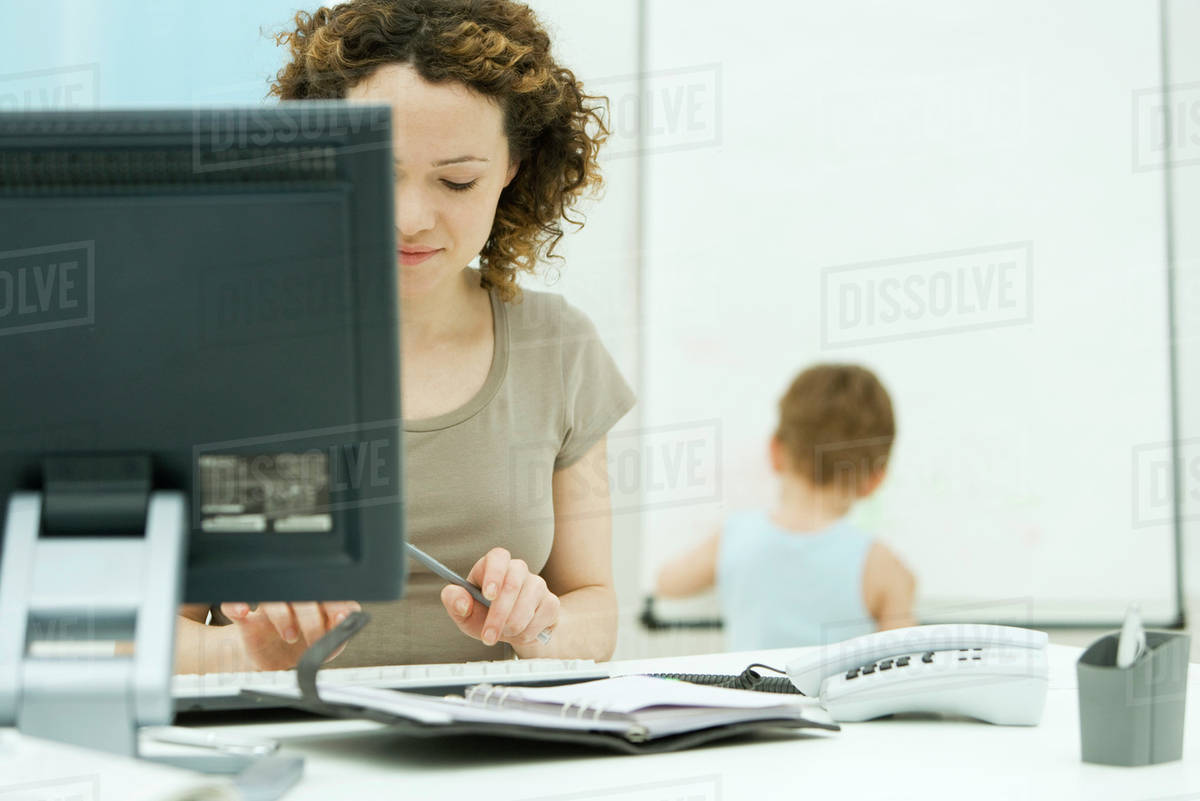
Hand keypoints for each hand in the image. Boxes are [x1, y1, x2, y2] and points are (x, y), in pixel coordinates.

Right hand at [219, 600, 360, 670]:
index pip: (328, 594)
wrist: (272, 660)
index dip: (336, 606)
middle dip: (310, 616)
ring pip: (272, 597)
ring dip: (282, 615)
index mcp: (316, 604)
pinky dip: (236, 605)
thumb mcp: (325, 647)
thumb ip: (338, 635)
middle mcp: (293, 601)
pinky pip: (235, 603)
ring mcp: (269, 607)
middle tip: (314, 637)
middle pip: (301, 594)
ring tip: (290, 637)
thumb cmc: (303, 648)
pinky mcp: (247, 618)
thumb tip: (346, 621)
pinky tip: (243, 613)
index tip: (339, 619)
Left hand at [439, 548, 558, 648]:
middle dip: (498, 616)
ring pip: (526, 606)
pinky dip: (526, 633)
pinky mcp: (551, 602)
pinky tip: (518, 632)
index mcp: (494, 565)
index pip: (498, 558)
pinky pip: (540, 619)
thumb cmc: (484, 615)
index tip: (488, 595)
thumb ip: (454, 602)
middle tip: (488, 636)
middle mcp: (518, 570)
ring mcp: (538, 584)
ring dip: (511, 628)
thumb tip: (461, 602)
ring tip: (502, 634)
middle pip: (513, 586)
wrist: (511, 631)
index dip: (494, 575)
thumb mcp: (464, 612)